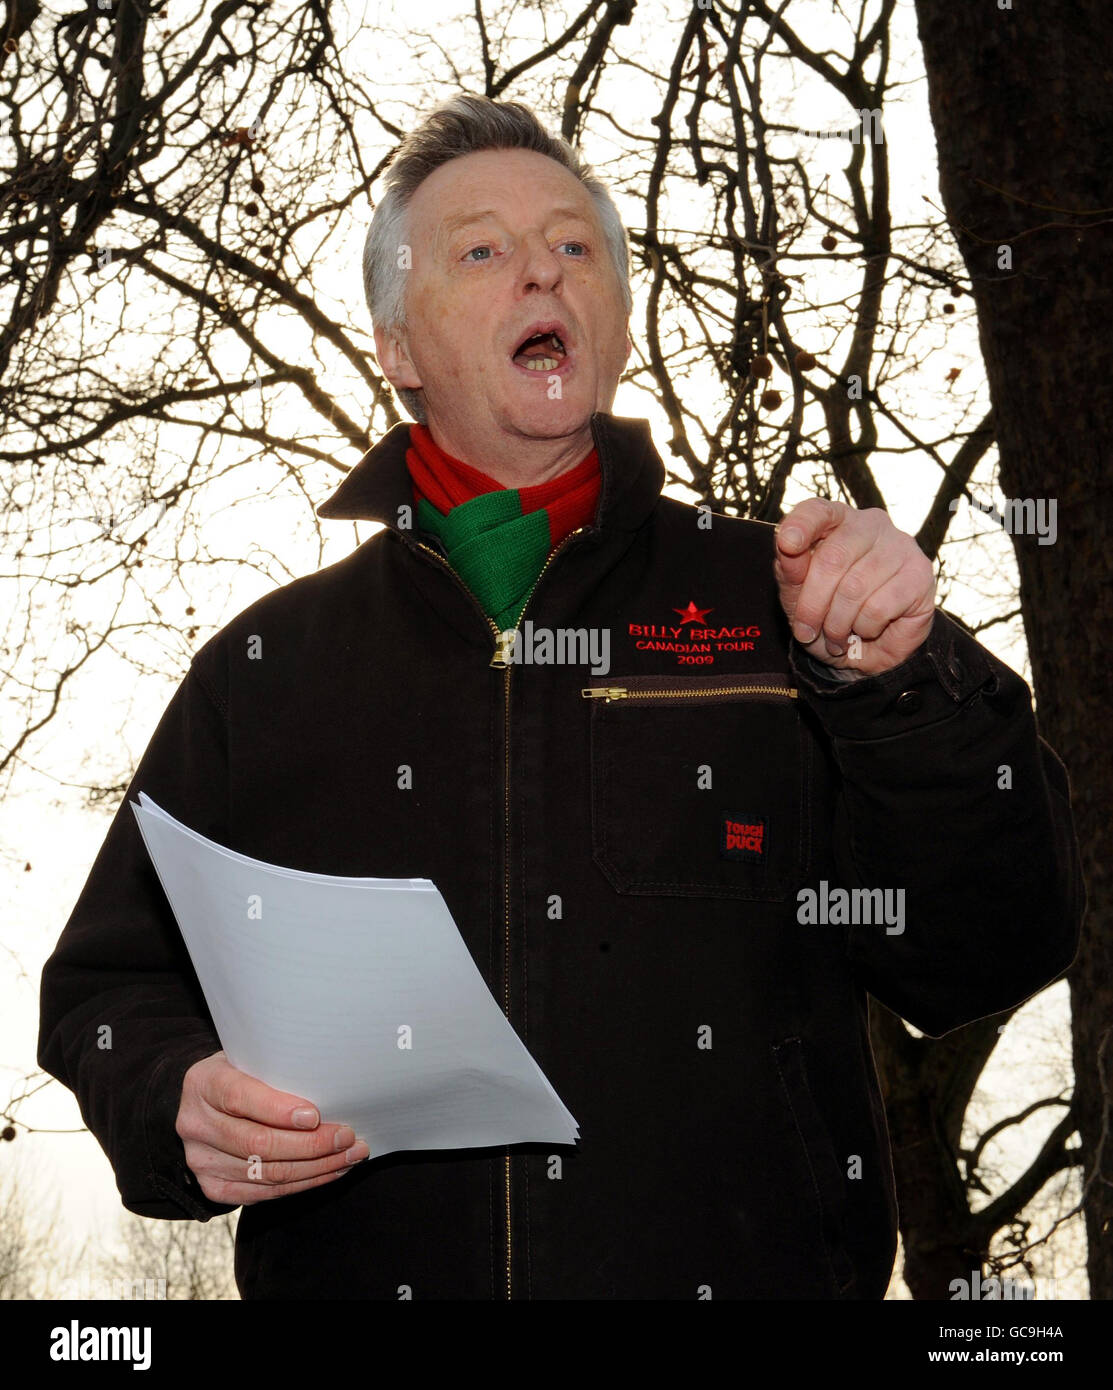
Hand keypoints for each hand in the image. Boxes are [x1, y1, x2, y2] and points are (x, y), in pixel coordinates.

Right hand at [176, 1051, 368, 1204]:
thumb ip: (278, 1069)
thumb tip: (332, 1086)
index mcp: (204, 1083)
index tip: (316, 1116)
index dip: (279, 1110)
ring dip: (315, 1168)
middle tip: (348, 1137)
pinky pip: (263, 1193)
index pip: (241, 1098)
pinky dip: (301, 1184)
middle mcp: (196, 1124)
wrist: (206, 1102)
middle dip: (311, 1144)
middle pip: (258, 1144)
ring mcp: (201, 1160)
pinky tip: (327, 1172)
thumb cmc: (242, 1073)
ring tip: (349, 1157)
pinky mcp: (212, 1187)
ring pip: (266, 1173)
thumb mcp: (251, 1057)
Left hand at [774, 500, 935, 676]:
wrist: (868, 651)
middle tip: (807, 630)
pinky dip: (865, 627)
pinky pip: (879, 606)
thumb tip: (787, 546)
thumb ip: (789, 571)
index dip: (801, 525)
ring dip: (838, 623)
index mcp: (837, 521)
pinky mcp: (920, 574)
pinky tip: (867, 628)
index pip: (818, 511)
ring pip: (855, 587)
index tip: (787, 544)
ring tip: (837, 635)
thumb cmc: (829, 615)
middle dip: (812, 604)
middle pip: (833, 558)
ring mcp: (900, 546)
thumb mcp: (797, 597)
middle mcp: (871, 525)